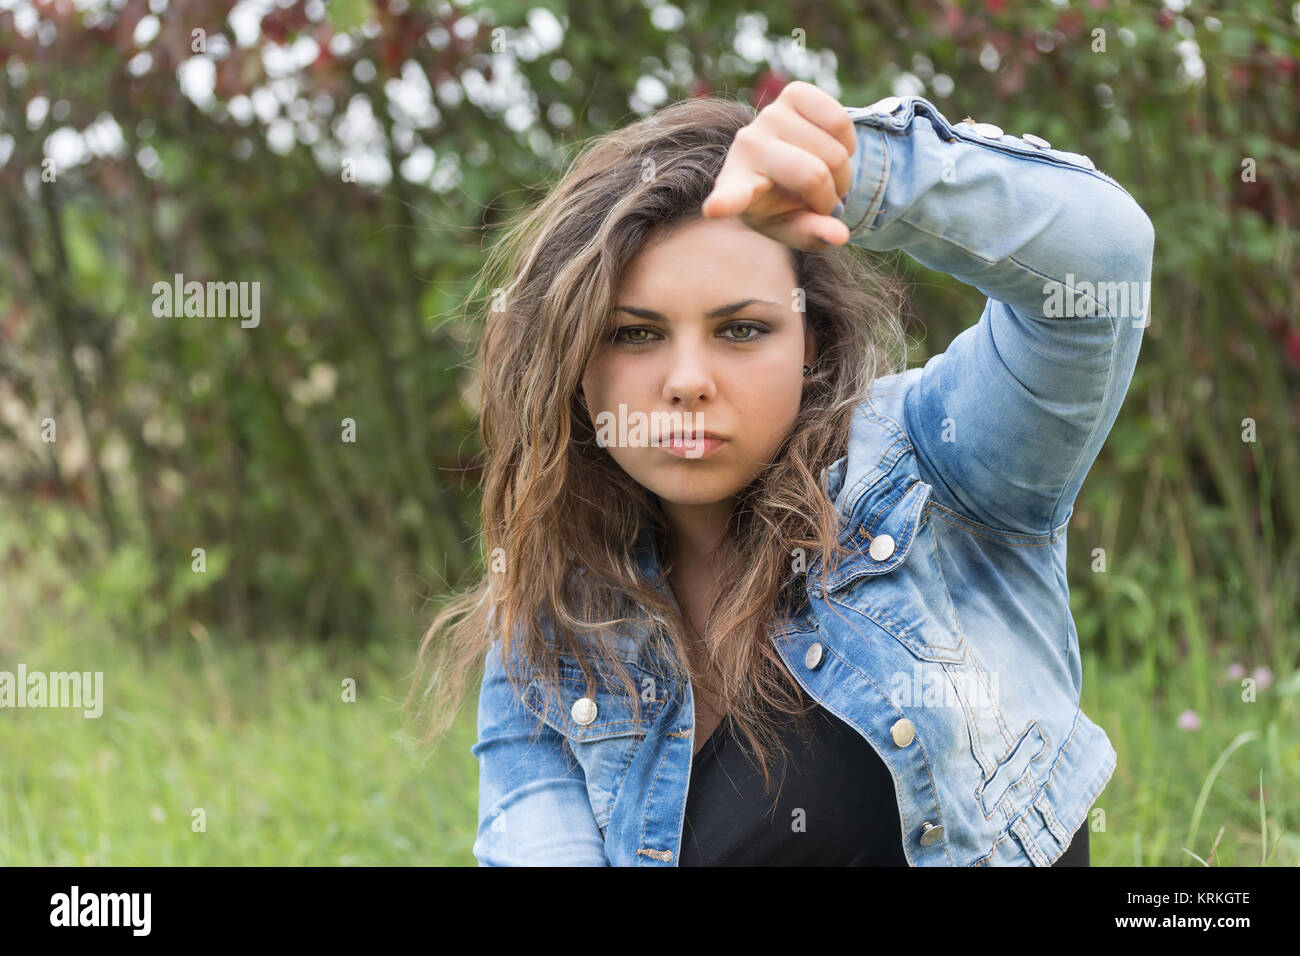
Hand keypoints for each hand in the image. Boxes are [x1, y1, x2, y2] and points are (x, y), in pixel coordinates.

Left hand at [701, 81, 855, 251]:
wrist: (787, 164)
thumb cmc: (785, 204)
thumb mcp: (794, 227)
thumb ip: (813, 234)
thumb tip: (841, 236)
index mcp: (738, 188)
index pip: (731, 197)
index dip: (724, 202)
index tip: (714, 209)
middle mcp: (746, 146)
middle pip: (814, 175)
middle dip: (832, 197)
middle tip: (825, 203)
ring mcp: (768, 115)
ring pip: (834, 151)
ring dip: (843, 173)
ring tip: (826, 178)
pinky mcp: (793, 93)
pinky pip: (840, 121)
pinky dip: (848, 143)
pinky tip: (830, 148)